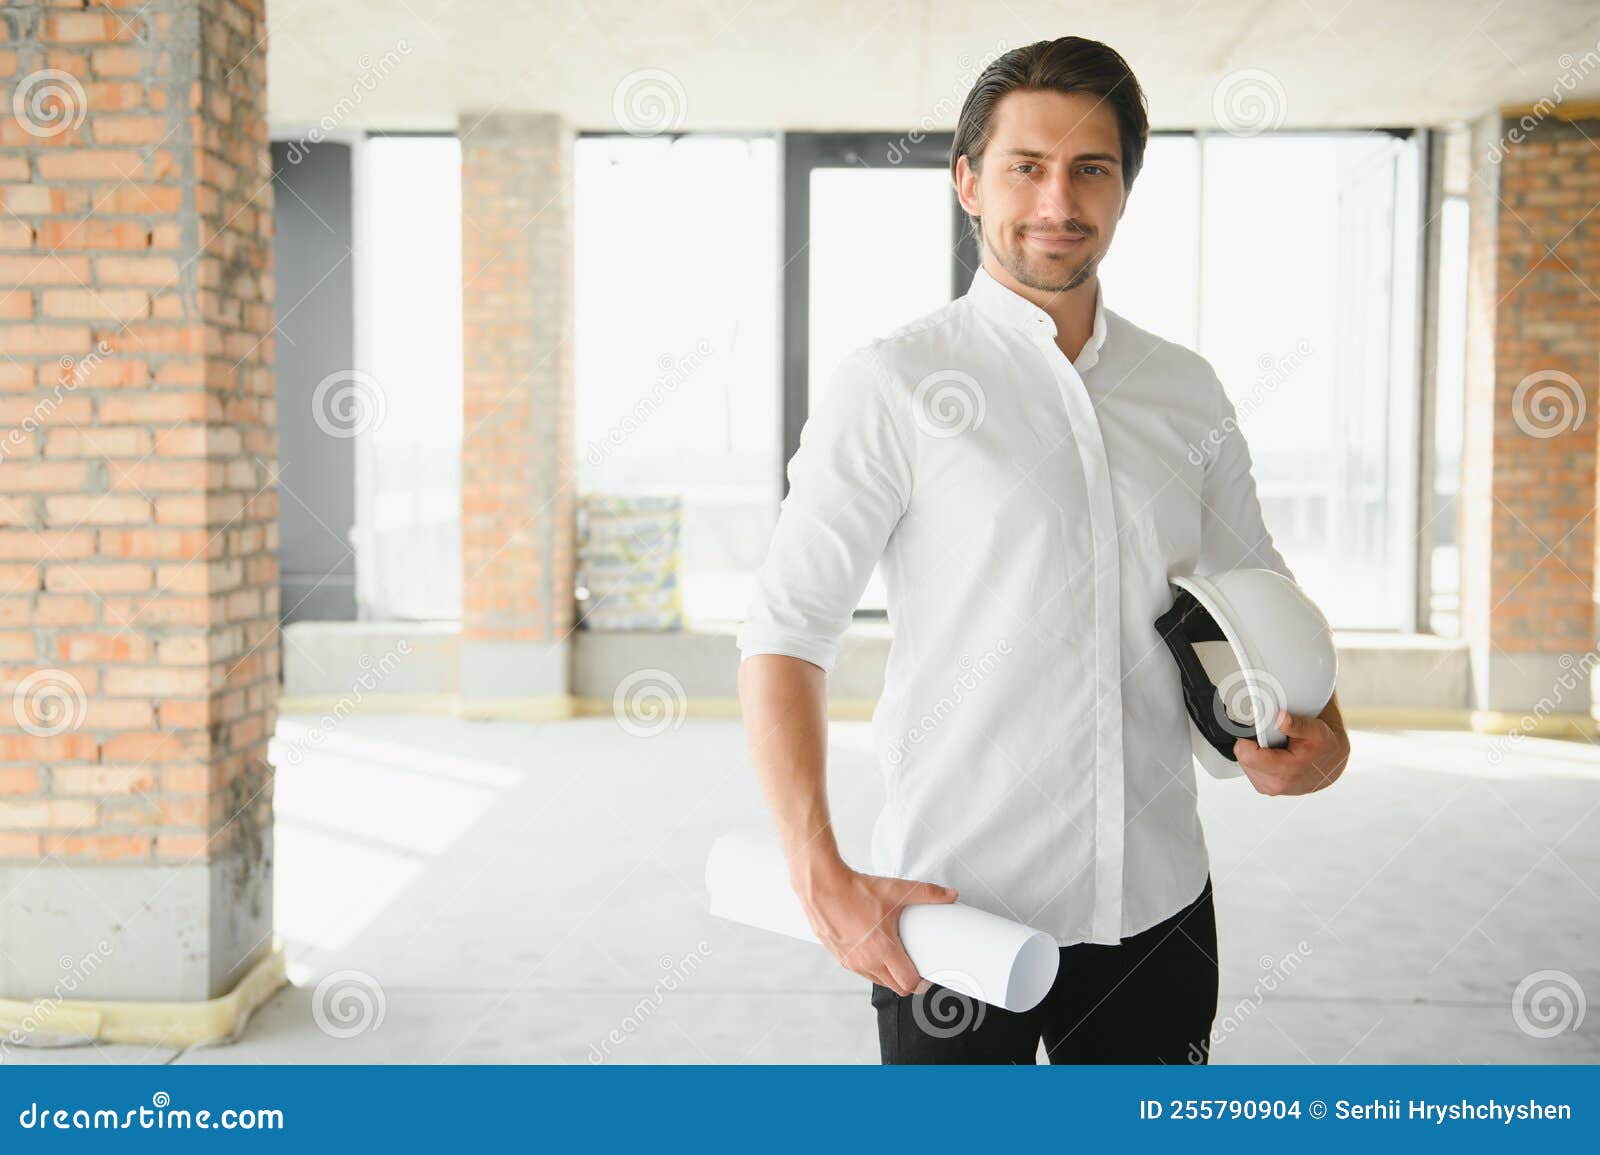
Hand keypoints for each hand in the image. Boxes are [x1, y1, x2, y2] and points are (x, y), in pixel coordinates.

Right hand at [793, 863, 957, 995]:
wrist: (821, 886)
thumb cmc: (856, 890)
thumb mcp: (896, 890)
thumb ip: (927, 894)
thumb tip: (950, 895)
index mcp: (883, 950)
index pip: (908, 984)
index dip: (922, 983)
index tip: (927, 974)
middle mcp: (866, 962)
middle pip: (895, 987)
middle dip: (908, 981)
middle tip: (915, 967)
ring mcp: (851, 962)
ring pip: (877, 980)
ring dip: (889, 975)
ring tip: (895, 956)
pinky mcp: (839, 957)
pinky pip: (861, 971)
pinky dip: (871, 966)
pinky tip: (874, 949)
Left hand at [1234, 706, 1349, 795]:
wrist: (1331, 764)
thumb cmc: (1324, 748)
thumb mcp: (1316, 731)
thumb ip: (1296, 724)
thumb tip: (1281, 718)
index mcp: (1285, 772)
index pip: (1245, 754)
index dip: (1248, 738)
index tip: (1258, 730)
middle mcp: (1274, 784)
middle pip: (1243, 757)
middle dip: (1254, 744)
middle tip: (1272, 739)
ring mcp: (1269, 788)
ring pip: (1244, 763)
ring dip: (1256, 752)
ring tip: (1276, 748)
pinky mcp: (1265, 787)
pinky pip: (1250, 769)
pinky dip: (1259, 760)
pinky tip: (1274, 755)